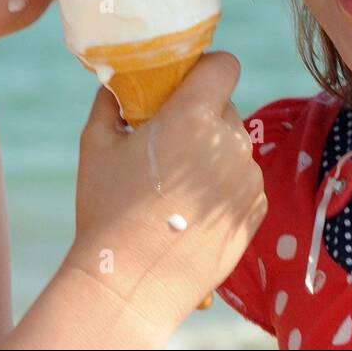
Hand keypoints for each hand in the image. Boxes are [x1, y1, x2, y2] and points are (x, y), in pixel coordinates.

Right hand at [64, 52, 266, 334]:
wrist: (131, 284)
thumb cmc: (107, 211)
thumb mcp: (96, 145)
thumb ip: (111, 102)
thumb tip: (118, 83)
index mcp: (192, 118)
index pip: (224, 65)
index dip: (205, 69)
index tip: (185, 86)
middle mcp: (229, 143)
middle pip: (225, 108)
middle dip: (200, 117)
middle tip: (168, 143)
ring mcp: (247, 179)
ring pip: (234, 146)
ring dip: (213, 155)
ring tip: (176, 188)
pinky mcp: (255, 211)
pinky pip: (244, 181)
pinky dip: (224, 186)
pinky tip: (191, 210)